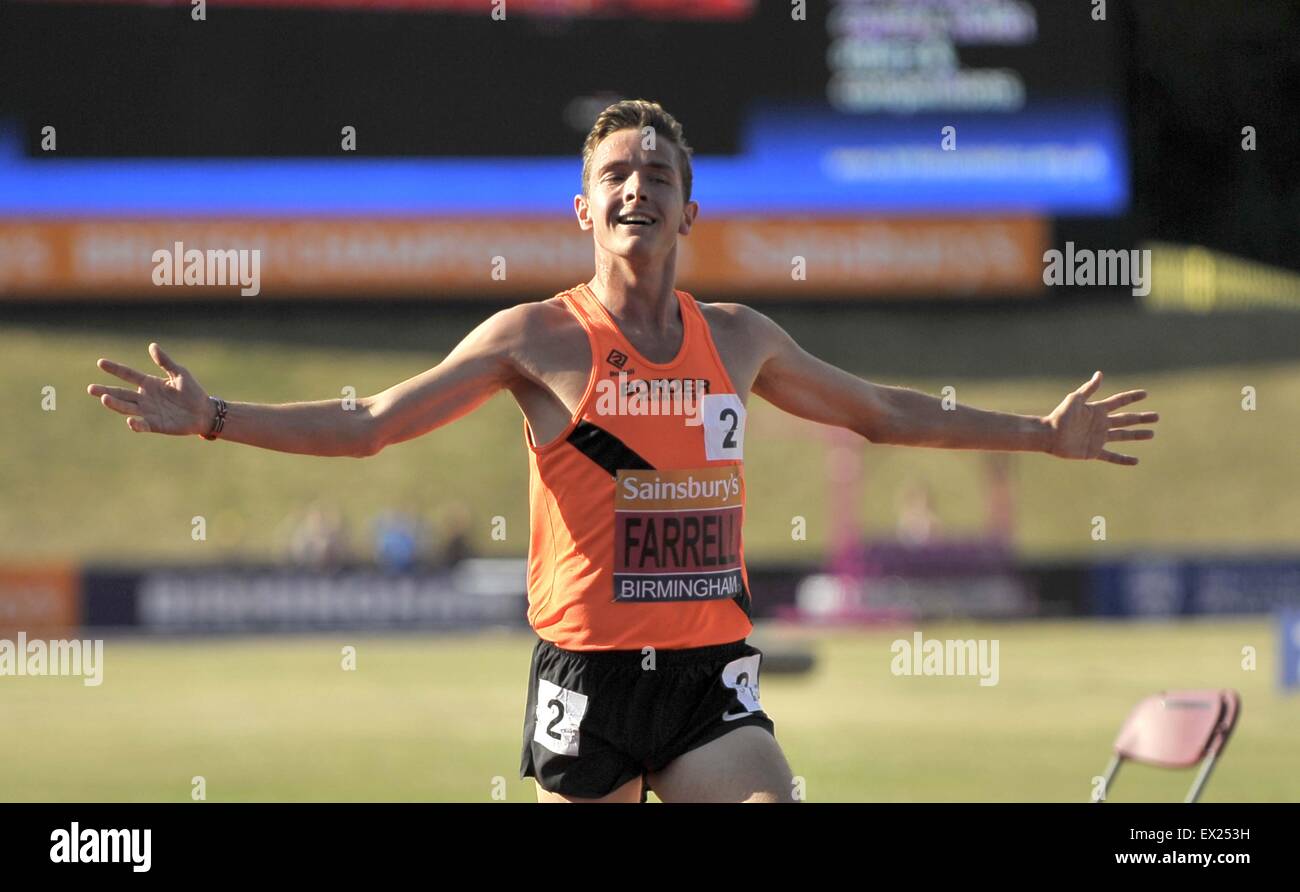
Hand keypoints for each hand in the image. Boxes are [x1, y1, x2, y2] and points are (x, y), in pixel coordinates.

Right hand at [88, 343, 212, 435]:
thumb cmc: (192, 391)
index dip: (115, 369)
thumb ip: (165, 362)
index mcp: (149, 383)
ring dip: (116, 404)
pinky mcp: (155, 425)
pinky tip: (130, 420)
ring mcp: (148, 411)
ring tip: (104, 399)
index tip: (100, 362)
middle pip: (121, 393)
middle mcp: (144, 397)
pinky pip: (143, 425)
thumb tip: (152, 346)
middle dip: (106, 391)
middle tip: (91, 388)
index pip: (127, 374)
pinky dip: (136, 424)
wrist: (204, 411)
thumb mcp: (180, 373)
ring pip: (127, 407)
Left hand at [1042, 371, 1157, 465]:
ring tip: (1151, 434)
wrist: (1049, 435)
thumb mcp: (1075, 399)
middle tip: (1157, 416)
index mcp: (1097, 410)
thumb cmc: (1060, 416)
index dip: (1131, 397)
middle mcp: (1100, 423)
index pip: (1119, 402)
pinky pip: (1112, 456)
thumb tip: (1100, 373)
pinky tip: (1136, 461)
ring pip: (1123, 436)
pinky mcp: (1094, 451)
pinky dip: (1123, 459)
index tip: (1145, 393)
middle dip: (1141, 418)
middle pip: (1126, 419)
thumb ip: (1089, 389)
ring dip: (1137, 435)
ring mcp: (1098, 438)